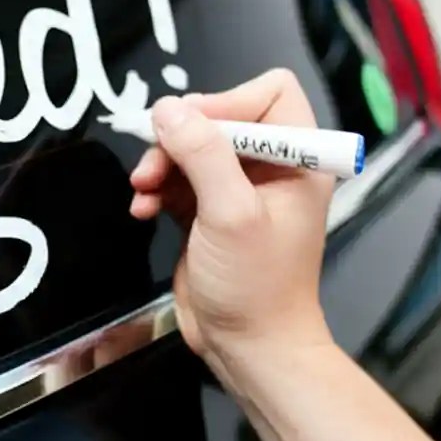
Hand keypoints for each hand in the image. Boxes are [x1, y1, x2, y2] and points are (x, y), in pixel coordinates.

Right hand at [128, 70, 336, 372]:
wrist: (249, 347)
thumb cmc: (258, 288)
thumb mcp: (231, 214)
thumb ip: (203, 155)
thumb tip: (168, 109)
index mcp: (298, 159)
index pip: (268, 93)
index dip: (227, 102)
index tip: (191, 127)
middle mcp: (271, 168)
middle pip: (220, 117)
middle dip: (181, 136)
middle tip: (155, 160)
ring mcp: (237, 190)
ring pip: (191, 146)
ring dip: (161, 163)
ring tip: (143, 189)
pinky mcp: (208, 211)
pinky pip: (176, 178)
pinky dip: (156, 188)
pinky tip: (143, 208)